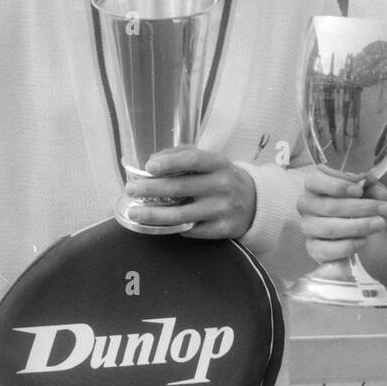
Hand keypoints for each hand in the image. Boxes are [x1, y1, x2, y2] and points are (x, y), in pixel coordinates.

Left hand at [124, 147, 256, 239]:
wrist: (255, 203)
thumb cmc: (222, 177)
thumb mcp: (210, 161)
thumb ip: (183, 155)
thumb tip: (154, 160)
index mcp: (219, 163)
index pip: (193, 159)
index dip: (170, 163)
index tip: (148, 166)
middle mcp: (222, 185)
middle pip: (181, 188)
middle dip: (151, 189)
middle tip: (131, 190)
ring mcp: (223, 209)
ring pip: (181, 214)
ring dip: (153, 214)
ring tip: (135, 212)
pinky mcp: (223, 230)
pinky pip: (191, 230)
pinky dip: (172, 228)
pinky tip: (159, 225)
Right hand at [296, 165, 386, 264]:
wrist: (358, 225)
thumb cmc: (358, 201)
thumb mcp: (368, 188)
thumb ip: (372, 186)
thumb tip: (374, 188)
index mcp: (314, 182)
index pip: (315, 180)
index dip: (337, 185)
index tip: (359, 190)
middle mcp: (306, 203)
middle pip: (328, 206)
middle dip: (360, 208)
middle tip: (385, 209)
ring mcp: (308, 226)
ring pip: (329, 228)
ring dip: (358, 226)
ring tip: (380, 224)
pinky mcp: (313, 247)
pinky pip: (325, 250)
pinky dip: (347, 246)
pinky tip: (364, 240)